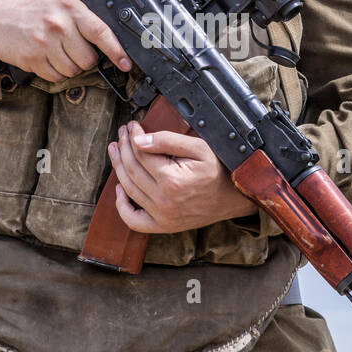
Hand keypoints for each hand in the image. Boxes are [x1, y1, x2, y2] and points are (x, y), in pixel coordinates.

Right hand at [0, 0, 131, 83]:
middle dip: (83, 59)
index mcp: (70, 7)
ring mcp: (46, 43)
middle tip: (70, 49)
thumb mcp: (56, 2)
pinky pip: (55, 76)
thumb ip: (80, 17)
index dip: (117, 51)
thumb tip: (105, 40)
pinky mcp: (33, 59)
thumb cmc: (27, 10)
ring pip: (73, 71)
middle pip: (88, 59)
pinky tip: (43, 57)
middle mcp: (60, 24)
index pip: (102, 32)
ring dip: (68, 67)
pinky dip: (53, 72)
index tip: (126, 64)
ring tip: (54, 51)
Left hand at [108, 118, 260, 233]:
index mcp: (172, 180)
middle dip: (123, 147)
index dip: (133, 136)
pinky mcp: (164, 226)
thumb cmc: (219, 170)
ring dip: (118, 167)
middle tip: (122, 133)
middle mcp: (164, 201)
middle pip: (132, 170)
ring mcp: (162, 216)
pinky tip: (119, 189)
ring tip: (115, 150)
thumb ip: (167, 141)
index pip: (141, 153)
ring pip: (128, 189)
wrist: (235, 196)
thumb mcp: (199, 147)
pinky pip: (134, 221)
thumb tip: (139, 140)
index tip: (133, 124)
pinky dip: (122, 206)